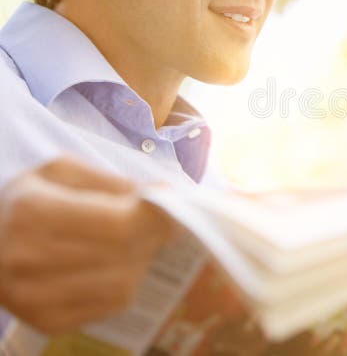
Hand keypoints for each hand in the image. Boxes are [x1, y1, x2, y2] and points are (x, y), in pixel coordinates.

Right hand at [0, 158, 175, 333]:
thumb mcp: (60, 173)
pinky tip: (119, 265)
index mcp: (32, 211)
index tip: (171, 205)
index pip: (116, 224)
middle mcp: (27, 259)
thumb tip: (163, 194)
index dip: (154, 217)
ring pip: (122, 286)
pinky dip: (125, 284)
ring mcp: (33, 297)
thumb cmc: (27, 200)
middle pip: (123, 255)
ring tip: (141, 243)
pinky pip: (109, 308)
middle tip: (166, 224)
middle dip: (154, 237)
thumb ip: (111, 181)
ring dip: (143, 262)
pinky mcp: (44, 321)